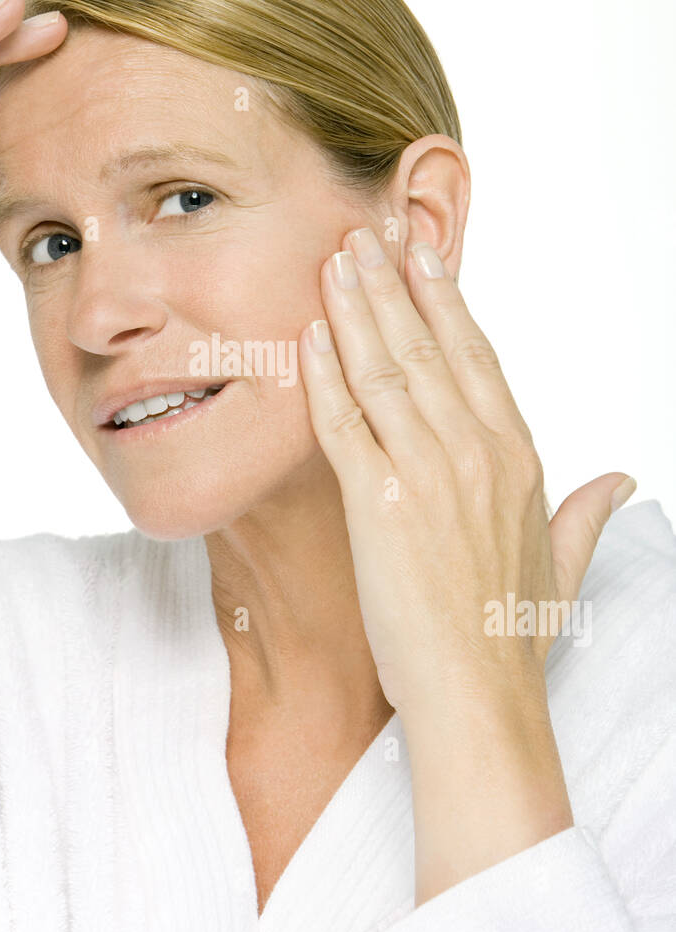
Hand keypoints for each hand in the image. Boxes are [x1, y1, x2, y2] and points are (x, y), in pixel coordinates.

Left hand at [299, 227, 634, 902]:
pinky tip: (308, 334)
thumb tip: (622, 481)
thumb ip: (585, 513)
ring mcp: (428, 472)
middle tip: (367, 231)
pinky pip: (344, 421)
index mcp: (519, 457)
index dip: (446, 301)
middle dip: (394, 282)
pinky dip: (322, 374)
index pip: (478, 357)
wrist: (480, 700)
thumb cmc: (512, 639)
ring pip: (385, 369)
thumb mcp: (561, 565)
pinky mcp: (379, 503)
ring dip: (356, 308)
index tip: (424, 256)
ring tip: (335, 260)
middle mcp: (477, 452)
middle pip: (428, 346)